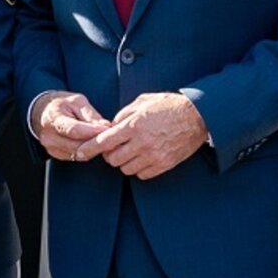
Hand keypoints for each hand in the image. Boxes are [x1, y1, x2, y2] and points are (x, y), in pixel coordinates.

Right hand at [34, 91, 111, 163]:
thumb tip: (106, 126)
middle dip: (97, 142)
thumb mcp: (77, 102)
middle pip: (77, 146)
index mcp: (53, 118)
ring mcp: (52, 148)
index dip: (91, 132)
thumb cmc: (62, 104)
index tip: (107, 129)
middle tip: (113, 137)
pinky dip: (88, 151)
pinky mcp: (57, 155)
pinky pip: (76, 157)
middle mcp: (50, 136)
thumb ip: (91, 115)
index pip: (73, 130)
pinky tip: (96, 145)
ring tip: (107, 141)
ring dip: (94, 149)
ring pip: (79, 154)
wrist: (43, 113)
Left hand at [89, 92, 207, 179]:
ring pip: (126, 169)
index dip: (89, 149)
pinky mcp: (164, 164)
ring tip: (131, 151)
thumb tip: (111, 126)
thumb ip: (124, 114)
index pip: (104, 142)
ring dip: (124, 162)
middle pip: (112, 159)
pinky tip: (143, 158)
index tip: (80, 153)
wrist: (197, 116)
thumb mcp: (143, 102)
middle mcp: (141, 143)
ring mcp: (153, 156)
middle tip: (115, 147)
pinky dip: (138, 169)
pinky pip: (142, 175)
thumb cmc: (169, 106)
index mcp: (133, 125)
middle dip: (109, 154)